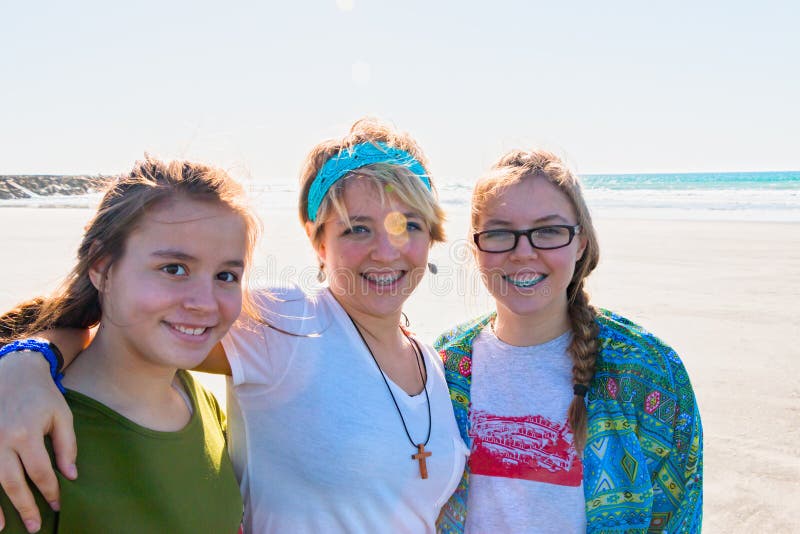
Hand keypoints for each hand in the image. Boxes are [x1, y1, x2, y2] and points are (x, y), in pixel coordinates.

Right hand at [0, 351, 76, 532]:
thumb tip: (70, 476)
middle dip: (24, 506)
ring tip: (4, 528)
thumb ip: (67, 446)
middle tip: (35, 526)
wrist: (12, 372)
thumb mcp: (61, 416)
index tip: (57, 505)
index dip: (49, 491)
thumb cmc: (41, 395)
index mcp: (26, 433)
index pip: (40, 471)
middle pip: (11, 482)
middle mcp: (1, 439)